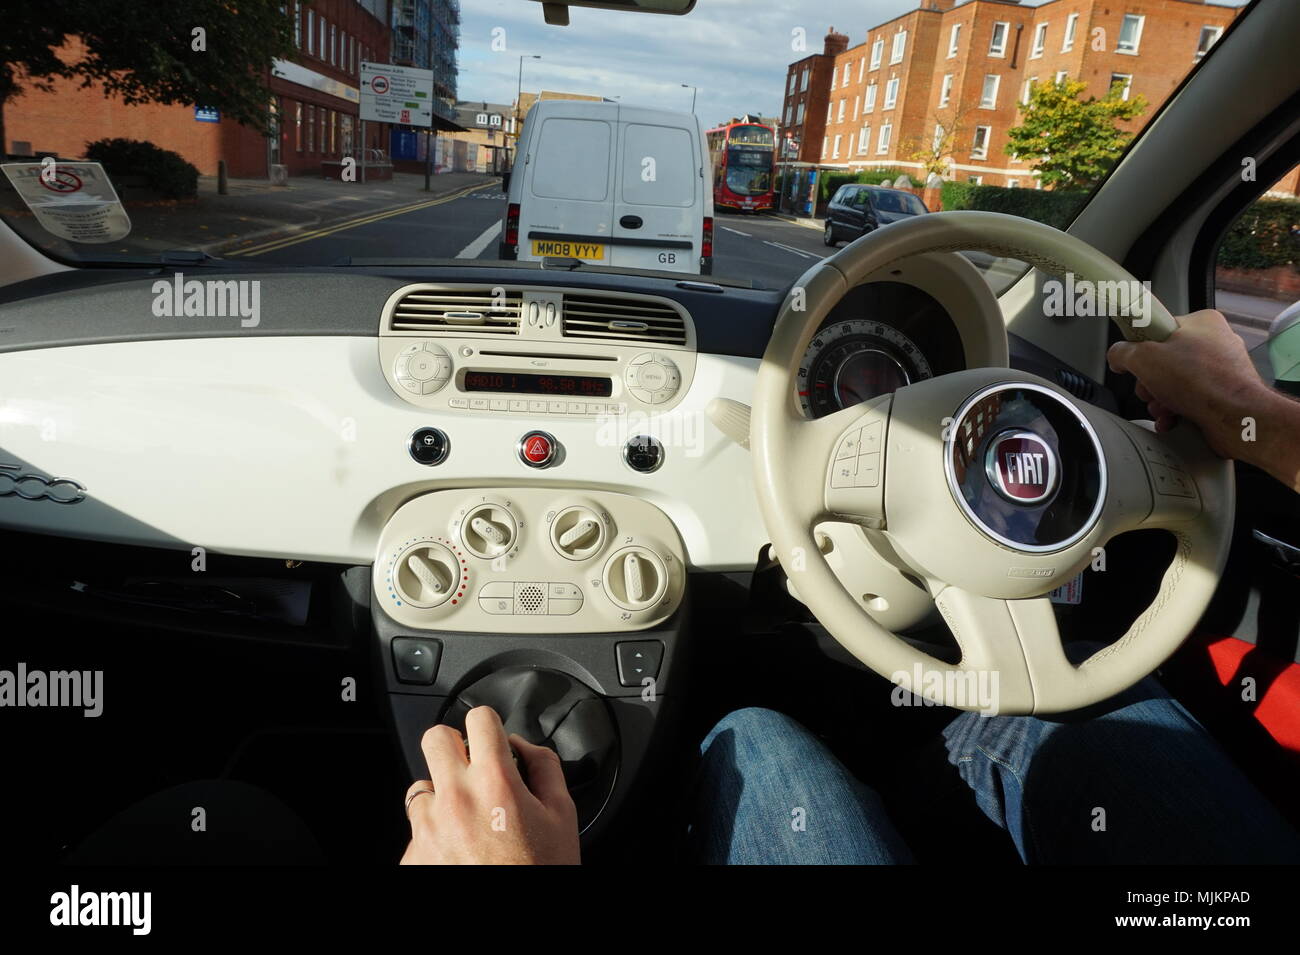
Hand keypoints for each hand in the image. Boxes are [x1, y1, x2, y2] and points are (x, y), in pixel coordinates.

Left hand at [400, 706, 579, 864]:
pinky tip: (459, 851)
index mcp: (496, 783)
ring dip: (442, 795)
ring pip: (421, 787)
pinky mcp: (412, 857)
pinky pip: (416, 830)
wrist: (517, 929)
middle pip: (435, 739)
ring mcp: (428, 829)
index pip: (479, 719)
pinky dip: (434, 835)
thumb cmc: (542, 873)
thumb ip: (545, 767)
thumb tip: (523, 746)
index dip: (490, 726)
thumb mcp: (563, 815)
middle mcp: (455, 800)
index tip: (494, 740)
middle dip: (455, 747)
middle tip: (473, 768)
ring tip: (468, 822)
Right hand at [1107, 309, 1299, 490]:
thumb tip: (1117, 356)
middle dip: (1150, 383)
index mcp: (1201, 323)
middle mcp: (1214, 343)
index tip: (1133, 360)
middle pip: (1163, 361)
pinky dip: (1175, 412)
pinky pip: (1189, 400)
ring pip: (1174, 384)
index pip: (1158, 329)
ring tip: (1163, 408)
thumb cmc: (1201, 382)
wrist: (1237, 418)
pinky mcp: (1223, 395)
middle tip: (1150, 389)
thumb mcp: (1143, 358)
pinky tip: (1171, 419)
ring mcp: (1221, 370)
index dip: (1140, 347)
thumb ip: (1122, 352)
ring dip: (1160, 400)